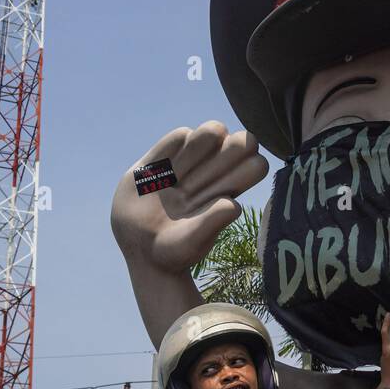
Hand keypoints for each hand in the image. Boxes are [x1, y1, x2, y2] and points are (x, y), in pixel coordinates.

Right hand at [110, 121, 268, 274]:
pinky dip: (177, 141)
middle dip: (235, 147)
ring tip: (197, 157)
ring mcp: (185, 167)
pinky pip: (175, 138)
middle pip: (234, 147)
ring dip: (205, 140)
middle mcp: (210, 176)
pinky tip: (167, 164)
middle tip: (235, 148)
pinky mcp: (160, 162)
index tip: (251, 165)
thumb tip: (234, 205)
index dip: (252, 165)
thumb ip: (210, 224)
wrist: (137, 250)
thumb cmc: (172, 252)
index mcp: (227, 192)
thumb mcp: (190, 244)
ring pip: (206, 136)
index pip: (252, 169)